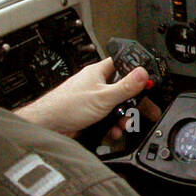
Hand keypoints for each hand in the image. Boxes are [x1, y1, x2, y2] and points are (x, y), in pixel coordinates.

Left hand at [16, 57, 158, 138]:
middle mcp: (95, 84)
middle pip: (121, 89)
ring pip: (115, 106)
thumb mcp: (104, 97)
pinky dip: (112, 125)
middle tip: (142, 110)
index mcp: (98, 72)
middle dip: (131, 102)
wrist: (49, 127)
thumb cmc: (67, 106)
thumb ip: (125, 86)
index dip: (135, 71)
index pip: (122, 64)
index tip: (147, 82)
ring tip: (124, 124)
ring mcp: (92, 99)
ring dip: (122, 117)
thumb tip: (143, 73)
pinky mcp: (89, 114)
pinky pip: (107, 117)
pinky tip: (113, 131)